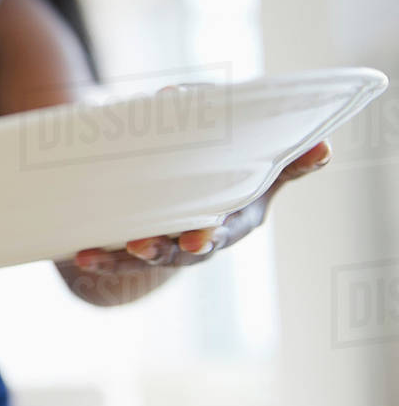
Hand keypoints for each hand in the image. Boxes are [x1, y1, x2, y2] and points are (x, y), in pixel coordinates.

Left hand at [73, 140, 332, 273]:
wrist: (185, 198)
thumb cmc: (228, 172)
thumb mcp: (258, 164)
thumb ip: (286, 158)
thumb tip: (325, 146)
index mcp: (232, 218)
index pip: (223, 229)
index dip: (209, 234)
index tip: (196, 237)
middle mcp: (199, 239)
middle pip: (182, 250)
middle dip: (165, 248)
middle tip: (145, 245)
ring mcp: (166, 246)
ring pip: (145, 256)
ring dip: (122, 256)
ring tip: (97, 252)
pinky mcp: (134, 248)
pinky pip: (116, 257)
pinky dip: (100, 258)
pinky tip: (79, 256)